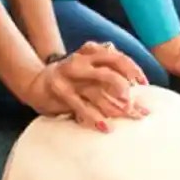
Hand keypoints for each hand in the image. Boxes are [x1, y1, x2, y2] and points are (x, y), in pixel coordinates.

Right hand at [22, 41, 148, 131]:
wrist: (36, 82)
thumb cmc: (69, 77)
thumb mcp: (87, 66)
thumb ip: (107, 68)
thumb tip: (134, 81)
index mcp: (89, 52)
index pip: (115, 57)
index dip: (132, 68)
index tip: (144, 82)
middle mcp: (81, 61)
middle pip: (108, 70)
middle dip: (125, 86)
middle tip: (135, 102)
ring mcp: (70, 76)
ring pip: (97, 91)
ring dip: (115, 106)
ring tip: (129, 116)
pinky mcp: (61, 92)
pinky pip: (81, 105)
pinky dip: (94, 117)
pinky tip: (105, 127)